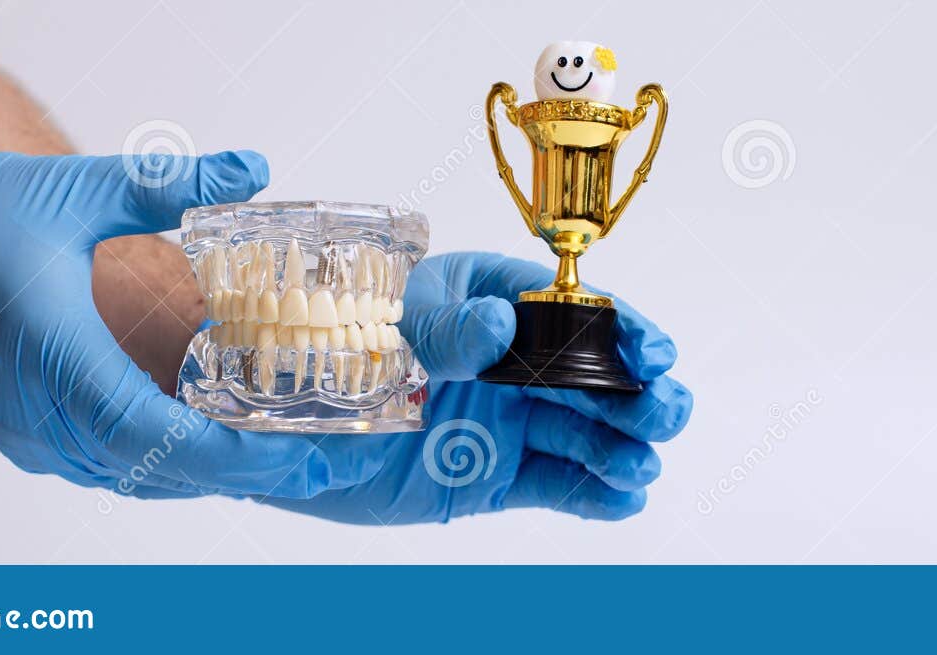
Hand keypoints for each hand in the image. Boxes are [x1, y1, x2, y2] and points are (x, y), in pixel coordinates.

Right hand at [0, 151, 353, 497]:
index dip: (237, 456)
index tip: (301, 454)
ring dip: (212, 474)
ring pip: (140, 480)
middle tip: (324, 460)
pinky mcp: (31, 438)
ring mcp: (38, 438)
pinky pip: (112, 468)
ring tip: (285, 458)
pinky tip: (212, 444)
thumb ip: (164, 183)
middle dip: (249, 471)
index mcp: (62, 366)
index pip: (162, 440)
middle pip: (166, 473)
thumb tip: (250, 168)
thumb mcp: (69, 190)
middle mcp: (51, 420)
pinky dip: (169, 464)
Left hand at [262, 252, 692, 522]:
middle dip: (637, 392)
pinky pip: (556, 483)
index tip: (649, 350)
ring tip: (638, 466)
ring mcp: (506, 418)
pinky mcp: (497, 475)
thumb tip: (500, 321)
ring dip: (623, 446)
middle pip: (592, 371)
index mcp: (483, 298)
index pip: (567, 306)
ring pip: (584, 430)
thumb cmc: (320, 361)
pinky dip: (594, 493)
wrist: (273, 443)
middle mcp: (506, 358)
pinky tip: (623, 499)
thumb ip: (442, 332)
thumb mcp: (379, 333)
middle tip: (663, 412)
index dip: (618, 326)